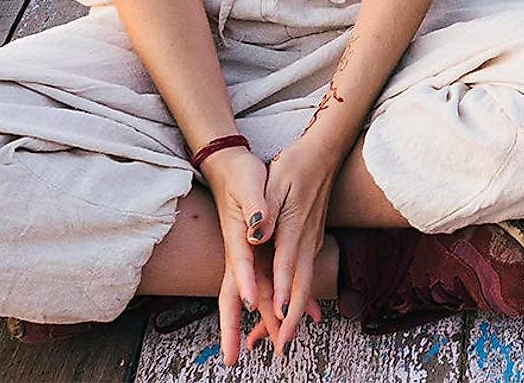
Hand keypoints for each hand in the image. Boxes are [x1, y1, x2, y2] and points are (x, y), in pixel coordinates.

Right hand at [199, 147, 271, 365]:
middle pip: (237, 293)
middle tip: (233, 356)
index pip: (239, 264)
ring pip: (255, 295)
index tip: (251, 304)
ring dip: (263, 319)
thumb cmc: (241, 174)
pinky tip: (292, 318)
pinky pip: (267, 285)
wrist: (232, 166)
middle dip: (233, 327)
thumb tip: (257, 228)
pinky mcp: (257, 254)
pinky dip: (279, 302)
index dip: (246, 284)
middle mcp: (240, 252)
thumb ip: (255, 207)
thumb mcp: (249, 184)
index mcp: (237, 236)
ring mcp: (248, 256)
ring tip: (274, 345)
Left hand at [253, 136, 338, 354]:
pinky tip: (295, 309)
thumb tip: (256, 237)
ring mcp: (312, 242)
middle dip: (293, 317)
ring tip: (283, 337)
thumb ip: (267, 212)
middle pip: (302, 286)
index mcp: (294, 228)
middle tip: (283, 345)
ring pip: (305, 284)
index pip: (288, 266)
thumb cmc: (295, 165)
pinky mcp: (312, 240)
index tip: (277, 316)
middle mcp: (306, 240)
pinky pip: (306, 274)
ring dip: (296, 312)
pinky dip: (299, 296)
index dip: (282, 292)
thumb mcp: (277, 182)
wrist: (323, 153)